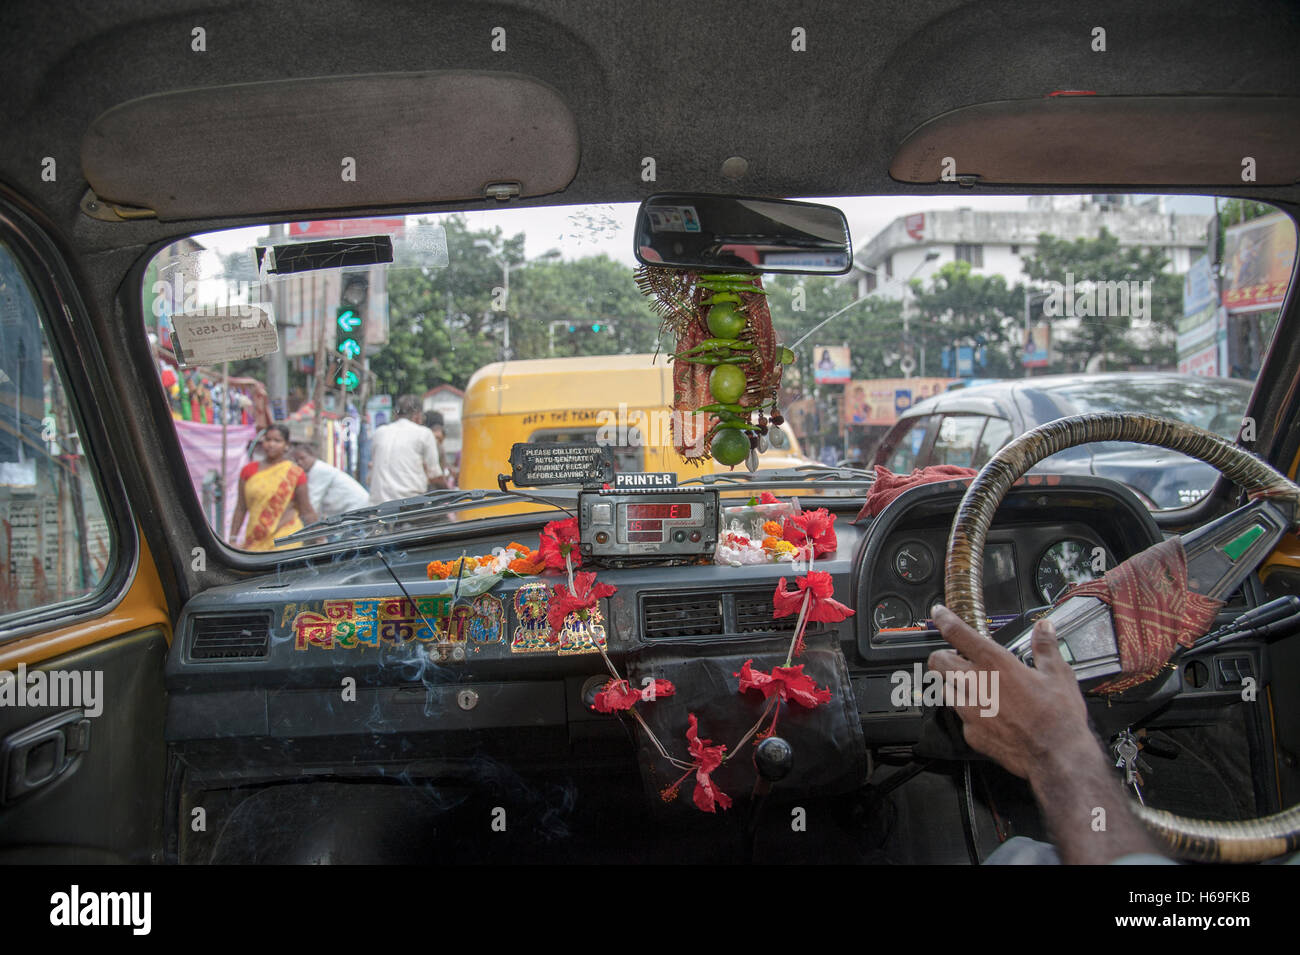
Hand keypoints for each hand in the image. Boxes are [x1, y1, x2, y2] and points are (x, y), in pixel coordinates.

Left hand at [927, 605, 1092, 781]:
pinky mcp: (970, 733)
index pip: (958, 634)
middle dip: (942, 656)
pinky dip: (967, 712)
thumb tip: (1044, 628)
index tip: (939, 614)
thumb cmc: (1059, 717)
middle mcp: (976, 684)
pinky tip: (985, 714)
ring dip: (952, 684)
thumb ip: (1045, 647)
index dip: (944, 620)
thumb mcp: (1058, 674)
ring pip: (943, 688)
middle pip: (937, 662)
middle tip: (956, 658)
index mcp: (996, 664)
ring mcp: (970, 710)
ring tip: (972, 686)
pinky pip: (959, 717)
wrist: (1057, 757)